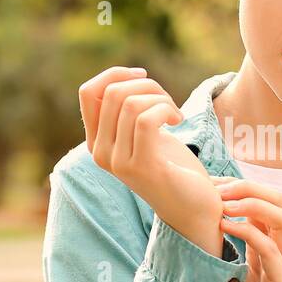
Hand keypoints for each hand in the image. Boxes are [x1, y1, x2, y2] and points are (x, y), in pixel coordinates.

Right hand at [78, 67, 222, 254]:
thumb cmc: (172, 167)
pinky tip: (178, 120)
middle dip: (147, 86)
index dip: (115, 74)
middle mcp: (100, 153)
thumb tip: (123, 77)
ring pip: (131, 103)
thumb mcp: (144, 134)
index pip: (87, 92)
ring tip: (175, 113)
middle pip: (113, 93)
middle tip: (168, 102)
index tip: (143, 77)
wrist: (194, 207)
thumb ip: (127, 112)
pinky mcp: (141, 167)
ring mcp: (118, 162)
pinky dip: (166, 110)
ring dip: (161, 98)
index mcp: (97, 142)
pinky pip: (147, 119)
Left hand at [211, 175, 281, 281]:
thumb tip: (194, 238)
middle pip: (279, 201)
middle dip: (247, 187)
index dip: (240, 187)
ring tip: (224, 203)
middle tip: (217, 189)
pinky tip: (226, 228)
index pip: (266, 203)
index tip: (210, 184)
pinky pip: (272, 251)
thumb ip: (226, 260)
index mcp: (274, 251)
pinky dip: (249, 232)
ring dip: (252, 203)